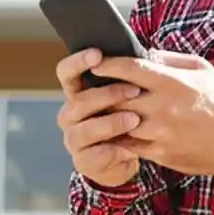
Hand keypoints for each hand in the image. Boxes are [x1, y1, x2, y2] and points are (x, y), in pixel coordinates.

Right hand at [55, 48, 145, 187]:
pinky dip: (115, 149)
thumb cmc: (125, 117)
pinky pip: (96, 154)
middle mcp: (70, 113)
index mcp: (77, 92)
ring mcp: (73, 138)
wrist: (123, 158)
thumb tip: (146, 53)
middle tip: (135, 90)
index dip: (78, 61)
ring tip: (135, 119)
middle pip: (79, 100)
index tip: (97, 54)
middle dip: (108, 94)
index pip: (66, 72)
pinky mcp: (83, 161)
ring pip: (86, 128)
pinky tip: (130, 147)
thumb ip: (127, 75)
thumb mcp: (125, 95)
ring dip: (111, 122)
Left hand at [91, 50, 213, 175]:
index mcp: (171, 82)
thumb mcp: (200, 68)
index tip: (95, 62)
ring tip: (96, 112)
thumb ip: (170, 59)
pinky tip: (114, 132)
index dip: (107, 64)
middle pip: (117, 98)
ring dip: (106, 118)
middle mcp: (162, 107)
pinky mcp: (162, 153)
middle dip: (101, 93)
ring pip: (119, 124)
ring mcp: (161, 133)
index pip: (130, 68)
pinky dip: (119, 138)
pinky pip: (130, 146)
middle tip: (89, 88)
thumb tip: (145, 52)